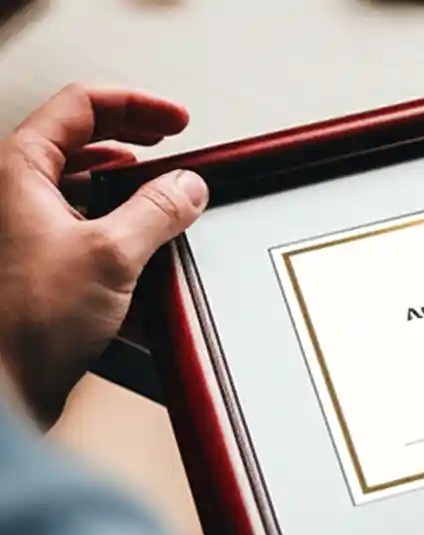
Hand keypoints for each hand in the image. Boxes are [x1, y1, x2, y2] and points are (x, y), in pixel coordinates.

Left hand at [0, 84, 206, 425]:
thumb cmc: (23, 323)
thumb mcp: (111, 255)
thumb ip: (157, 211)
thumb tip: (188, 187)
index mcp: (17, 170)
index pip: (81, 105)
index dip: (137, 105)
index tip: (178, 121)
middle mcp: (13, 194)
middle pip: (78, 140)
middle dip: (133, 139)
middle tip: (174, 145)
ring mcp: (22, 230)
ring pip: (79, 184)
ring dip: (126, 185)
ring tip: (165, 195)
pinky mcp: (36, 268)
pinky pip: (80, 226)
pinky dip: (115, 223)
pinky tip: (143, 246)